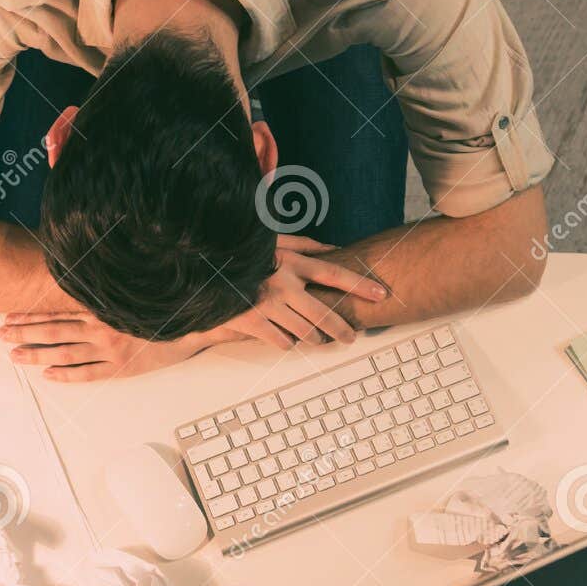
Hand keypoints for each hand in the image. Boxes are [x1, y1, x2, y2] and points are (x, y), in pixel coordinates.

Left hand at [0, 310, 203, 381]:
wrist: (191, 324)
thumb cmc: (159, 309)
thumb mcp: (128, 297)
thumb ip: (103, 298)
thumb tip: (77, 292)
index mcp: (101, 309)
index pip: (57, 312)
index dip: (31, 316)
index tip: (9, 316)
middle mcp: (102, 328)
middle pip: (53, 332)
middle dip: (25, 334)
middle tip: (1, 335)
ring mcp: (110, 349)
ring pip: (65, 353)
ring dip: (38, 354)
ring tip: (16, 355)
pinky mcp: (122, 367)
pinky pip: (88, 373)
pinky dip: (67, 374)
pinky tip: (49, 375)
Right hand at [225, 235, 386, 347]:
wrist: (205, 271)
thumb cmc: (244, 255)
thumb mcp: (274, 242)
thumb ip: (305, 245)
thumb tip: (335, 247)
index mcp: (290, 262)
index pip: (334, 274)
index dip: (360, 285)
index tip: (381, 294)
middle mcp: (282, 284)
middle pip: (324, 313)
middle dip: (342, 329)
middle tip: (351, 337)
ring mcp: (267, 305)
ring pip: (305, 332)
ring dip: (316, 339)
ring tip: (319, 340)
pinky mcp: (252, 322)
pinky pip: (281, 341)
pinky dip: (288, 343)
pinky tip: (289, 340)